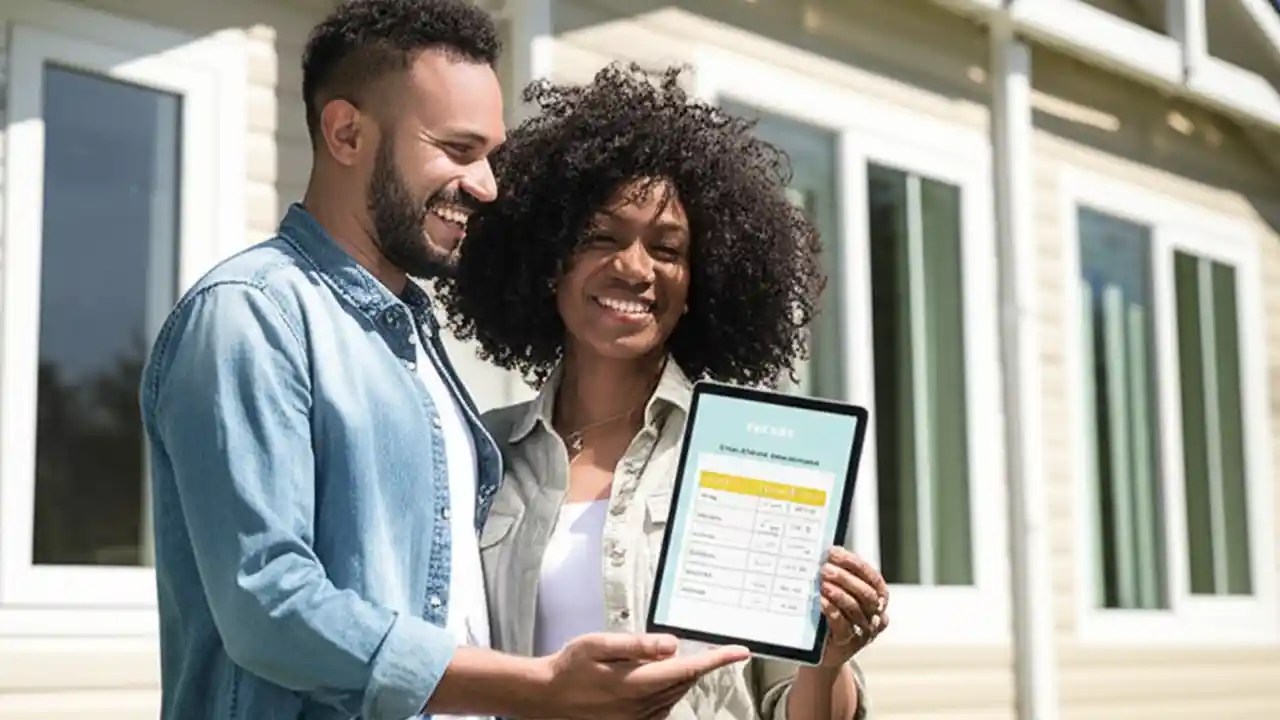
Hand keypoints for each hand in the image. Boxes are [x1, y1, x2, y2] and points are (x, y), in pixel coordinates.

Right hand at [538, 632, 749, 719]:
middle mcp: (642, 705)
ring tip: (659, 661)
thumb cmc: (569, 668)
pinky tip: (651, 680)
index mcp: (636, 682)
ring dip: (679, 677)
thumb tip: (672, 644)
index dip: (717, 660)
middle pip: (684, 681)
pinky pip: (662, 708)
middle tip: (694, 645)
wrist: (546, 698)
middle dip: (696, 663)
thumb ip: (637, 644)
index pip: (688, 669)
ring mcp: (638, 719)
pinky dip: (667, 691)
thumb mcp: (598, 644)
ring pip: (675, 695)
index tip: (740, 652)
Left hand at [816, 546, 888, 667]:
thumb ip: (838, 576)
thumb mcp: (839, 593)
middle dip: (845, 578)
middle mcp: (875, 615)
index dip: (854, 564)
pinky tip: (822, 602)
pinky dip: (833, 611)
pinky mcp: (847, 644)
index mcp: (878, 598)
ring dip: (839, 594)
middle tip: (825, 569)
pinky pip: (843, 626)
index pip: (872, 577)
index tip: (834, 553)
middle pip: (866, 594)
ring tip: (822, 584)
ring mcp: (863, 632)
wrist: (821, 651)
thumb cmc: (831, 616)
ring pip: (856, 609)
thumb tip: (824, 552)